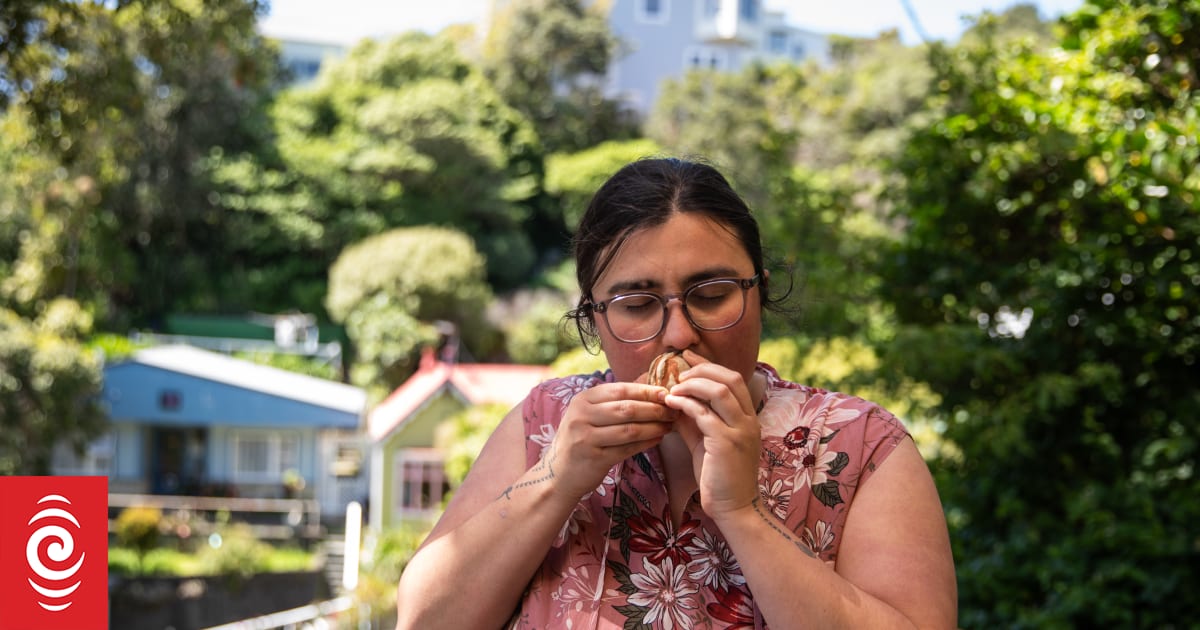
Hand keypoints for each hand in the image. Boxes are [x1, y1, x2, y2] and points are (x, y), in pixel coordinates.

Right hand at [546, 382, 674, 500]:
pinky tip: (658, 439)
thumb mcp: (587, 414)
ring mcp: (586, 438)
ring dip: (654, 427)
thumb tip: (651, 390)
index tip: (667, 393)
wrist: (558, 473)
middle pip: (627, 408)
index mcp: (583, 399)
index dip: (646, 391)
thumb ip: (612, 402)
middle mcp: (582, 416)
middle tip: (673, 411)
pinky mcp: (594, 458)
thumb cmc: (580, 439)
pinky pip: (628, 448)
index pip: (620, 389)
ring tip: (669, 425)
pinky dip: (646, 443)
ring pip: (630, 429)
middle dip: (655, 409)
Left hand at [663, 350, 760, 517]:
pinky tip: (671, 404)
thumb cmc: (719, 477)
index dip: (709, 365)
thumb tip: (674, 401)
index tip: (687, 357)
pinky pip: (704, 414)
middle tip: (678, 374)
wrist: (734, 508)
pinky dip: (685, 405)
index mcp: (747, 417)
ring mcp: (740, 430)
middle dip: (701, 370)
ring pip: (719, 391)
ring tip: (674, 388)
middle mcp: (749, 420)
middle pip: (729, 378)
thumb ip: (694, 421)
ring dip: (692, 385)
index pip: (733, 379)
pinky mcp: (727, 443)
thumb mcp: (706, 442)